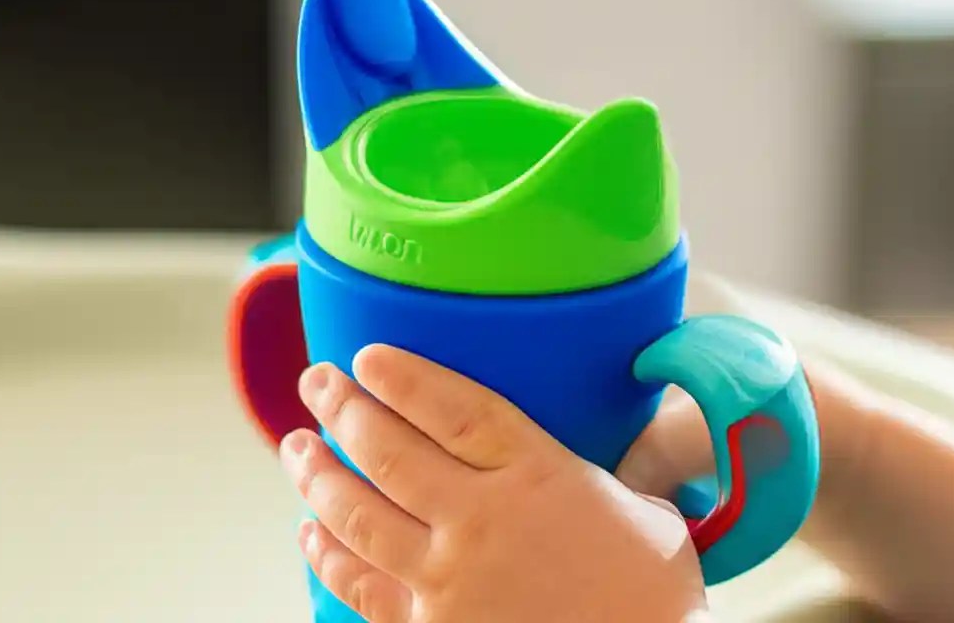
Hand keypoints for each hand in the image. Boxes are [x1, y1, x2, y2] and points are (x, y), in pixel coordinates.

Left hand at [279, 345, 710, 622]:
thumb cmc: (657, 598)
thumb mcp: (648, 512)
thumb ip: (600, 476)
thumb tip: (590, 459)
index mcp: (539, 476)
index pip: (454, 409)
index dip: (404, 377)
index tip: (367, 355)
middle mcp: (484, 519)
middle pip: (391, 452)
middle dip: (343, 409)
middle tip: (316, 381)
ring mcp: (450, 579)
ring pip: (360, 515)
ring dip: (318, 475)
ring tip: (296, 447)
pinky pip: (360, 587)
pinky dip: (328, 556)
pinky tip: (310, 532)